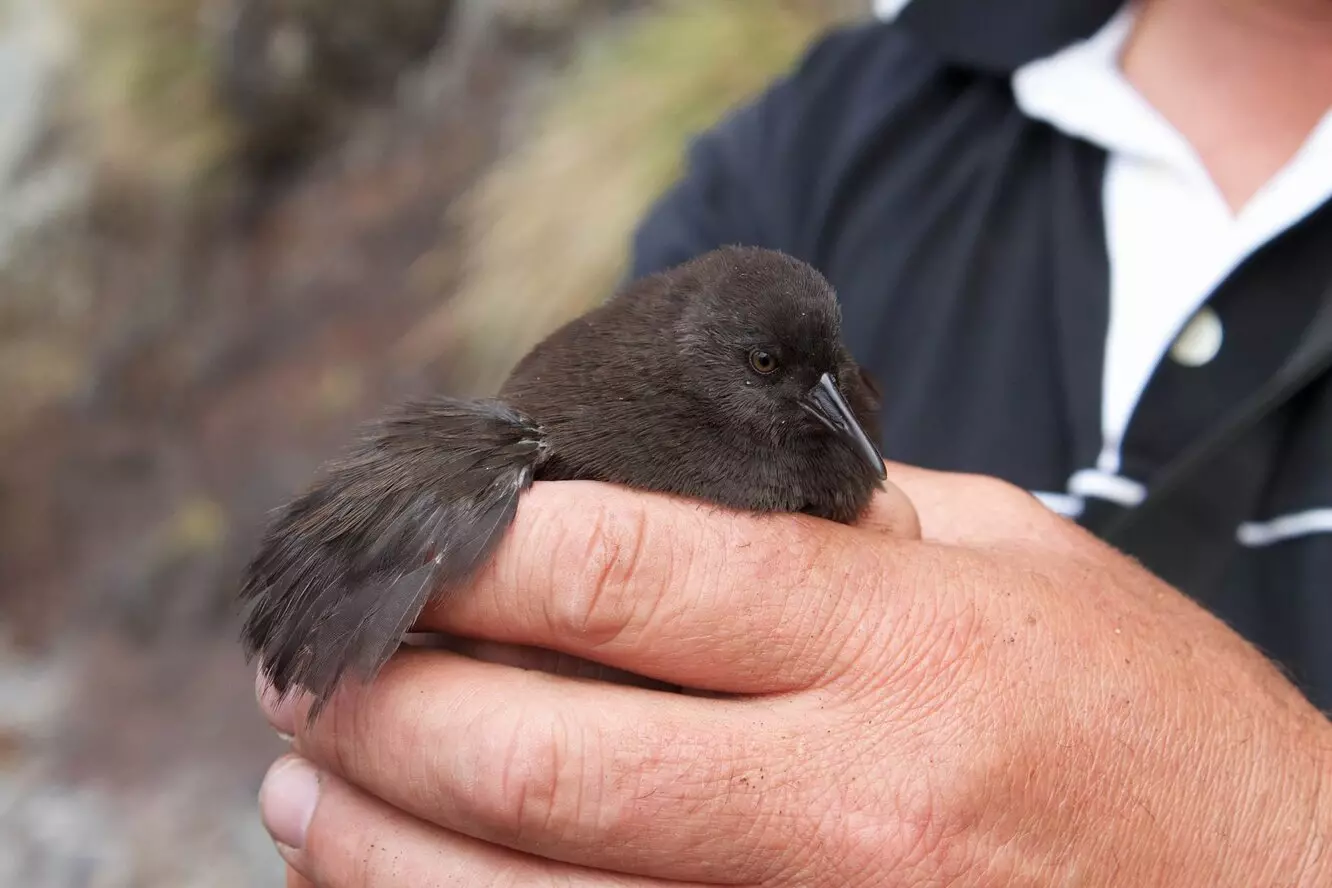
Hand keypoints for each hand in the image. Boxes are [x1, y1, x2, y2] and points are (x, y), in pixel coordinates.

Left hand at [256, 464, 1331, 885]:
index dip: (477, 552)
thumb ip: (847, 527)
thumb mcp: (1022, 564)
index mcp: (900, 641)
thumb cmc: (1147, 723)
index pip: (626, 573)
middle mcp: (848, 795)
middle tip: (309, 678)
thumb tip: (687, 496)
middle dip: (386, 713)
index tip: (401, 539)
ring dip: (382, 849)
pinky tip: (415, 887)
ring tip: (309, 797)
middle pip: (542, 755)